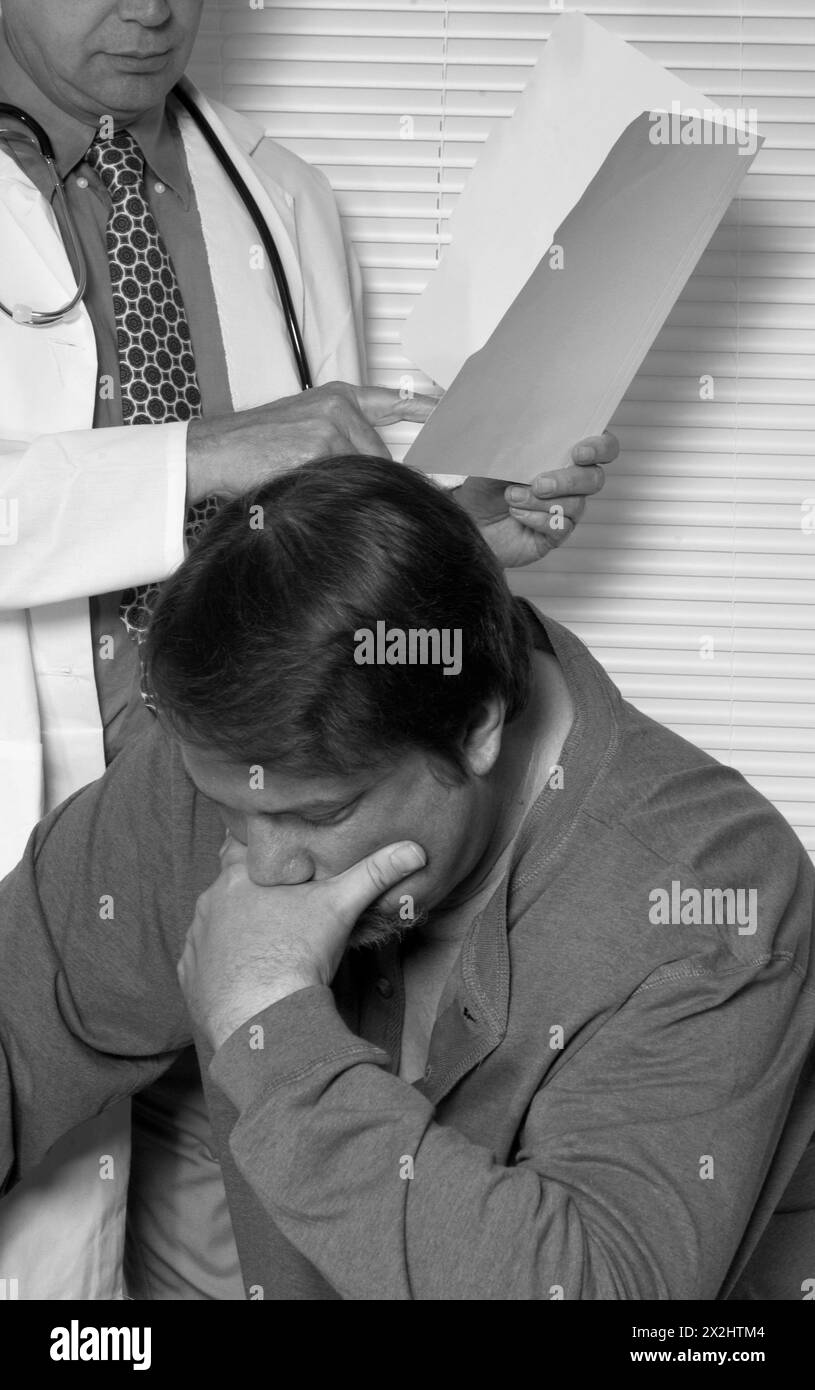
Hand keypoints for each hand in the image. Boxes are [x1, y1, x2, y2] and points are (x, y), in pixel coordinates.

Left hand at [178, 834, 425, 1049]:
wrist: (263, 1019)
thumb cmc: (297, 954)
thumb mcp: (340, 906)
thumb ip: (374, 873)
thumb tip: (415, 850)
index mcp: (236, 878)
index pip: (239, 847)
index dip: (258, 852)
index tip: (276, 862)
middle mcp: (207, 905)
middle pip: (228, 889)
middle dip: (249, 895)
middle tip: (279, 908)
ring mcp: (195, 943)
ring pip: (214, 926)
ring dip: (234, 932)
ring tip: (266, 946)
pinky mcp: (190, 979)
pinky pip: (204, 964)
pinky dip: (222, 967)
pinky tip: (246, 976)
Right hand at [186, 381, 440, 502]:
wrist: (212, 450)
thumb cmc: (252, 447)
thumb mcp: (302, 430)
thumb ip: (340, 440)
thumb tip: (374, 469)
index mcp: (337, 397)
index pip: (394, 401)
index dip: (426, 409)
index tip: (451, 412)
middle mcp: (339, 406)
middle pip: (379, 456)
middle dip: (365, 481)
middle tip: (335, 489)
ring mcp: (331, 425)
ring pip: (362, 474)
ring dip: (340, 490)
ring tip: (300, 483)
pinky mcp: (321, 446)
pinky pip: (342, 482)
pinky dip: (326, 494)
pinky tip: (297, 487)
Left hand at [454, 432, 618, 568]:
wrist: (468, 518)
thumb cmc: (485, 487)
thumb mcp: (499, 458)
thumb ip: (521, 445)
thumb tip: (533, 433)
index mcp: (563, 456)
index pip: (602, 447)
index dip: (600, 447)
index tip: (579, 453)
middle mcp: (570, 483)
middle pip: (594, 479)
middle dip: (567, 480)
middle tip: (538, 483)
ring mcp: (565, 510)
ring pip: (576, 504)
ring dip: (540, 501)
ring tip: (512, 498)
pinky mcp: (554, 535)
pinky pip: (560, 527)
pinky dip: (536, 519)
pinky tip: (517, 515)